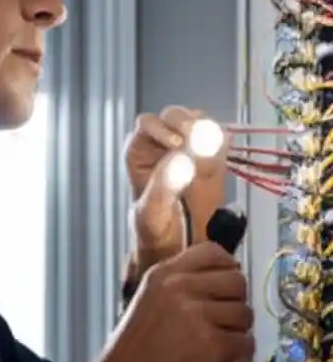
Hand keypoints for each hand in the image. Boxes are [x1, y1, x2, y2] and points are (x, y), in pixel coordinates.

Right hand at [87, 242, 252, 361]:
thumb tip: (219, 287)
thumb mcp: (147, 303)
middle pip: (237, 281)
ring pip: (245, 314)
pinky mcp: (211, 343)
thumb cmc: (131, 354)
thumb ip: (178, 290)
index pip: (212, 251)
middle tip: (219, 325)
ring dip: (236, 335)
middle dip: (235, 305)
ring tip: (214, 350)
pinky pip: (247, 344)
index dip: (226, 269)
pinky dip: (237, 359)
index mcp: (162, 274)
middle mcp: (180, 287)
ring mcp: (196, 314)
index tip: (222, 290)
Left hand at [126, 106, 228, 259]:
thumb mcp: (153, 211)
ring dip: (209, 132)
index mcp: (138, 150)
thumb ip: (165, 184)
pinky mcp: (212, 154)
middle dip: (189, 124)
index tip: (177, 144)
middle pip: (175, 115)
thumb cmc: (155, 228)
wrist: (178, 246)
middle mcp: (161, 142)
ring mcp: (188, 145)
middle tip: (201, 144)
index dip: (163, 128)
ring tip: (212, 156)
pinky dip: (224, 141)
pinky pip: (220, 136)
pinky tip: (223, 157)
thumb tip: (183, 157)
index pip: (148, 123)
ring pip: (200, 121)